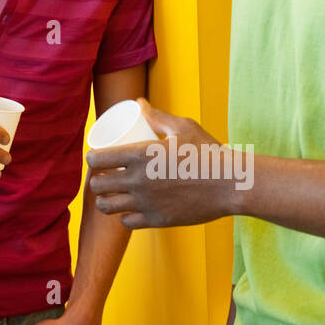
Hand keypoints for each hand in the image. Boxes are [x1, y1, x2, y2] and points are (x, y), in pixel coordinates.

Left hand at [85, 98, 238, 227]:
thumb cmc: (207, 152)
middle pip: (97, 185)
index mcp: (139, 154)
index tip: (97, 158)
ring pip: (107, 206)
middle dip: (97, 180)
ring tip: (111, 195)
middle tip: (104, 176)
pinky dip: (125, 216)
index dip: (92, 158)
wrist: (231, 184)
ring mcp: (146, 202)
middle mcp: (137, 180)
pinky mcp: (157, 220)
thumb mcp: (182, 127)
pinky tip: (127, 210)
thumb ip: (157, 116)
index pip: (96, 159)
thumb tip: (139, 103)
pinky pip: (127, 222)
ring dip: (105, 200)